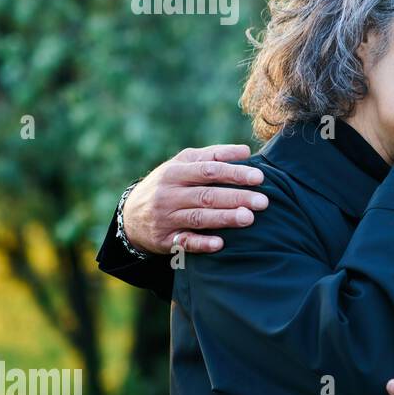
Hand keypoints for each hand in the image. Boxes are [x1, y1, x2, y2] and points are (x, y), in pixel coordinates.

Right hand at [121, 145, 268, 254]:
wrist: (130, 215)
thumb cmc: (169, 185)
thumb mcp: (182, 164)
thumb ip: (213, 155)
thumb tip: (245, 150)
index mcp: (176, 172)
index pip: (209, 170)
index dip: (234, 173)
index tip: (260, 177)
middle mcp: (169, 194)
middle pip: (206, 195)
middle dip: (236, 198)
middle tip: (263, 202)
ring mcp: (165, 218)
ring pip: (198, 218)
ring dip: (224, 218)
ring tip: (248, 218)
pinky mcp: (164, 240)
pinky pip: (184, 243)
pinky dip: (201, 243)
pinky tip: (220, 244)